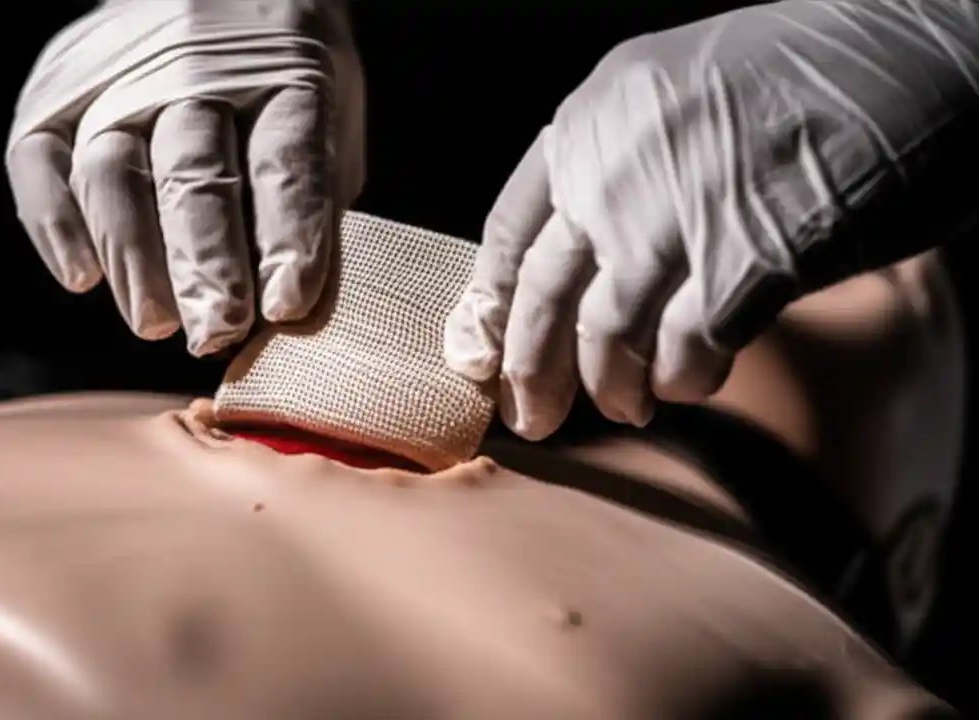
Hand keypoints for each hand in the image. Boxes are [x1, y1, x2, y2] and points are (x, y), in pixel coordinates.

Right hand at [7, 1, 364, 355]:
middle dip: (203, 262)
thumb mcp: (330, 125)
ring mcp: (118, 78)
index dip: (287, 235)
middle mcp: (194, 69)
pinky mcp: (56, 94)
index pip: (285, 158)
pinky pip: (38, 158)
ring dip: (132, 255)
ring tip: (155, 323)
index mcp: (284, 72)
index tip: (286, 306)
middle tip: (213, 331)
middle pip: (193, 170)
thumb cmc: (284, 85)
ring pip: (112, 169)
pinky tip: (80, 278)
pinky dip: (54, 222)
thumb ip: (314, 203)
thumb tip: (291, 311)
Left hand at [445, 0, 976, 438]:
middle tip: (529, 416)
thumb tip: (594, 259)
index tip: (482, 351)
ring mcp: (676, 215)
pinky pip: (687, 350)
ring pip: (606, 333)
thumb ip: (628, 170)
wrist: (921, 49)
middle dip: (530, 368)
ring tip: (624, 409)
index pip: (513, 227)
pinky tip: (691, 383)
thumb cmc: (816, 73)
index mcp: (596, 116)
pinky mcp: (745, 262)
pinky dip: (684, 378)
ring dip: (610, 386)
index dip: (493, 300)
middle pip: (545, 292)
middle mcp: (619, 166)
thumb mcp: (684, 94)